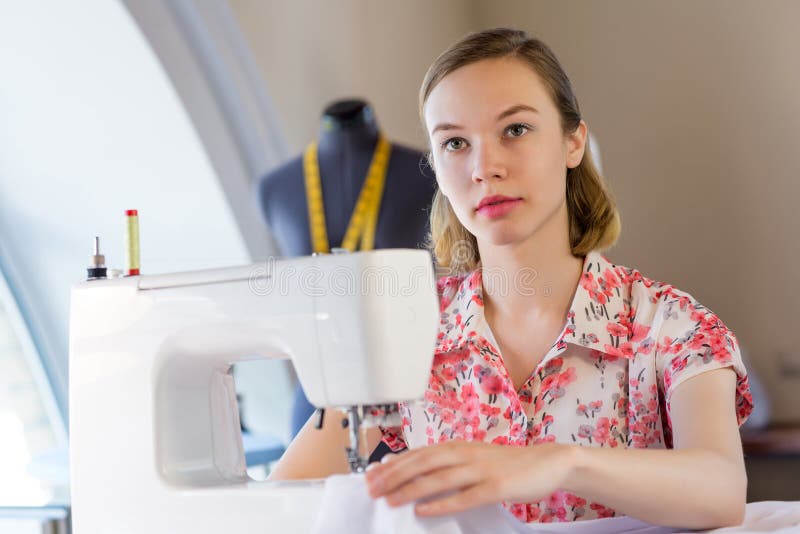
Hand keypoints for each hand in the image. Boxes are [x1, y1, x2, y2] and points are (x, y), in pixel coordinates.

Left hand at [364, 440, 571, 516]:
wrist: (548, 462)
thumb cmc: (508, 463)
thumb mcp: (474, 458)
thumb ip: (448, 464)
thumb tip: (418, 475)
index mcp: (458, 446)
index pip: (418, 454)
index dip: (394, 464)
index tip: (372, 475)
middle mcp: (465, 454)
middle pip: (423, 463)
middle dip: (395, 476)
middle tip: (372, 489)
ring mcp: (481, 470)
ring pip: (439, 478)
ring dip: (411, 489)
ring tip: (391, 500)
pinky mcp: (496, 487)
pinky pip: (465, 496)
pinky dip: (443, 504)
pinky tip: (424, 511)